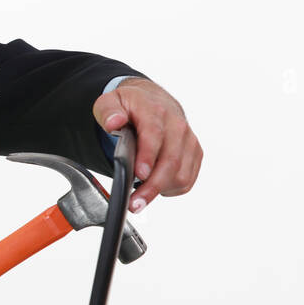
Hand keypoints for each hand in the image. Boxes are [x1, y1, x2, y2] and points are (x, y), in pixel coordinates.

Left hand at [92, 77, 202, 213]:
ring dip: (160, 191)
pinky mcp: (194, 154)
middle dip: (152, 186)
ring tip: (139, 197)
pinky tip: (155, 187)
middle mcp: (177, 126)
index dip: (148, 156)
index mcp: (155, 111)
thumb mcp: (109, 102)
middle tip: (134, 203)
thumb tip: (114, 122)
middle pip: (170, 161)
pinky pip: (186, 180)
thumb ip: (108, 111)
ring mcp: (188, 141)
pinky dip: (170, 189)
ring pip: (181, 174)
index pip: (154, 135)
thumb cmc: (131, 105)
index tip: (139, 174)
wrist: (153, 101)